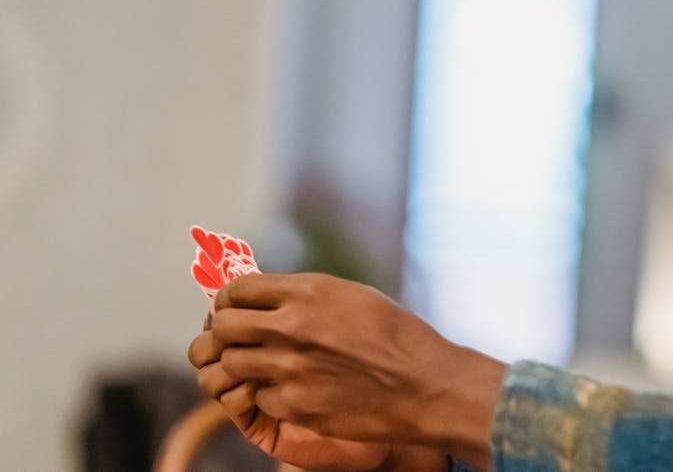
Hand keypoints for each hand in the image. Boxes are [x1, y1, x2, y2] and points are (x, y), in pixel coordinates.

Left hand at [206, 273, 505, 468]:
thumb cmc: (397, 337)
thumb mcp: (353, 296)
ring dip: (243, 366)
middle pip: (223, 326)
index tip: (233, 310)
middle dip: (224, 333)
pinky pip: (259, 398)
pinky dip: (270, 396)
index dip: (228, 300)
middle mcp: (293, 326)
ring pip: (232, 364)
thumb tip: (266, 295)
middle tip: (238, 341)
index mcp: (308, 292)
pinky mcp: (296, 405)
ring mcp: (291, 368)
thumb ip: (306, 294)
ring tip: (264, 367)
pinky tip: (295, 391)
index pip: (236, 290)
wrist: (425, 386)